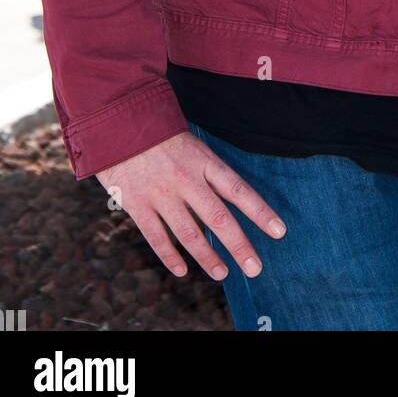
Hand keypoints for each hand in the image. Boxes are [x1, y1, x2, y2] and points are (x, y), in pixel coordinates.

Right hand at [95, 130, 286, 279]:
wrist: (118, 123)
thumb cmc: (161, 135)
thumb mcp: (193, 145)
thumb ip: (209, 173)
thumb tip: (232, 201)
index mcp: (204, 162)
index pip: (239, 191)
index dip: (260, 212)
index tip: (279, 232)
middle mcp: (186, 180)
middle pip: (219, 219)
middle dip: (239, 246)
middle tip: (255, 269)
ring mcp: (161, 194)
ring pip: (190, 234)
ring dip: (208, 257)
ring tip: (223, 274)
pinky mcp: (137, 204)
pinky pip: (157, 237)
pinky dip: (170, 256)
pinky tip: (183, 270)